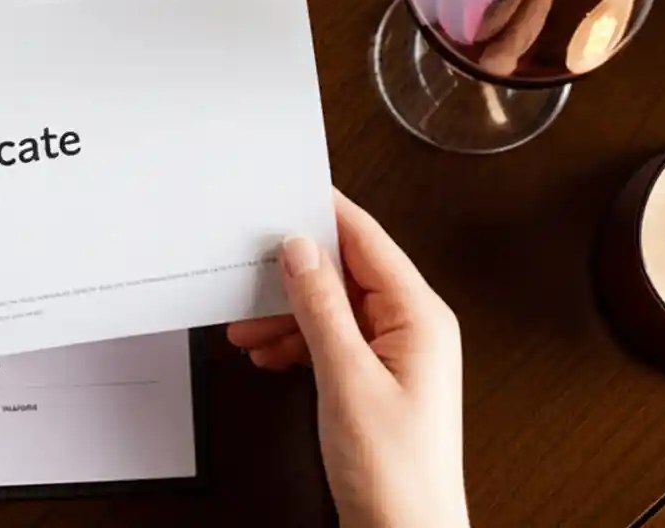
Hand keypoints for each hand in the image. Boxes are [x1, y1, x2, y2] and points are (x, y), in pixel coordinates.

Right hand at [228, 190, 468, 526]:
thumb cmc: (394, 471)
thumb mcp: (345, 377)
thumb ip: (320, 307)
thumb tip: (299, 249)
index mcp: (419, 316)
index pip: (367, 241)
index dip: (325, 213)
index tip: (284, 193)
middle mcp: (412, 328)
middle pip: (346, 274)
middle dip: (294, 275)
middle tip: (247, 270)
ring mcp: (395, 355)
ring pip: (332, 310)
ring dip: (288, 314)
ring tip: (245, 327)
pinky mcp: (376, 380)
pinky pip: (332, 341)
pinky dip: (297, 343)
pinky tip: (269, 354)